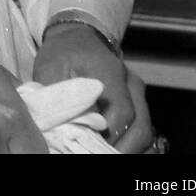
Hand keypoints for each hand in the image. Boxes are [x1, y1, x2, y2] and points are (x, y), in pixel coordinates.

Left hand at [32, 22, 152, 152]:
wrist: (77, 38)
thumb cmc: (62, 54)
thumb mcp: (50, 68)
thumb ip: (56, 96)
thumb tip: (57, 126)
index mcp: (111, 72)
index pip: (122, 111)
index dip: (109, 135)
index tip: (91, 147)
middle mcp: (132, 84)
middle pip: (140, 127)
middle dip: (122, 149)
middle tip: (98, 157)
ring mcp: (139, 95)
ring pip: (145, 132)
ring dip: (129, 150)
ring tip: (104, 155)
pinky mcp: (139, 105)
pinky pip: (144, 132)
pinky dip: (134, 146)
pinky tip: (115, 151)